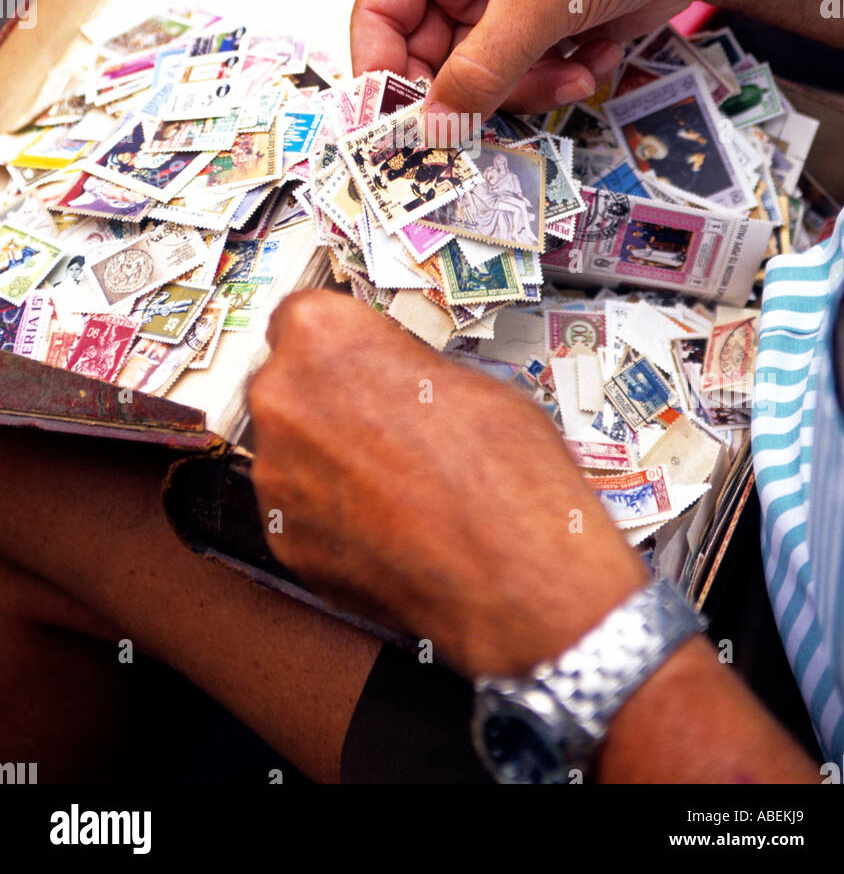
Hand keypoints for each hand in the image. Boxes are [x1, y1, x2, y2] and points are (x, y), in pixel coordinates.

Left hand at [249, 289, 646, 676]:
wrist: (517, 577)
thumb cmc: (506, 472)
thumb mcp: (468, 377)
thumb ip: (402, 367)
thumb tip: (394, 378)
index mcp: (324, 337)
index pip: (302, 315)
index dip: (338, 339)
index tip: (357, 354)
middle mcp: (282, 399)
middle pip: (288, 382)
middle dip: (329, 397)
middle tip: (384, 420)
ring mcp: (276, 475)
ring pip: (291, 450)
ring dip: (328, 458)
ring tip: (395, 479)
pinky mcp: (284, 540)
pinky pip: (299, 511)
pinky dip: (332, 514)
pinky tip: (386, 521)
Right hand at [350, 0, 704, 127]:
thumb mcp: (537, 0)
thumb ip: (480, 71)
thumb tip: (434, 126)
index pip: (378, 10)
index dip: (383, 70)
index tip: (397, 123)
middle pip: (429, 55)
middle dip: (474, 87)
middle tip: (488, 121)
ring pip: (478, 76)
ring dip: (526, 86)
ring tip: (569, 73)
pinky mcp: (534, 24)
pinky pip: (518, 76)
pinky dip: (553, 78)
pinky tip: (591, 56)